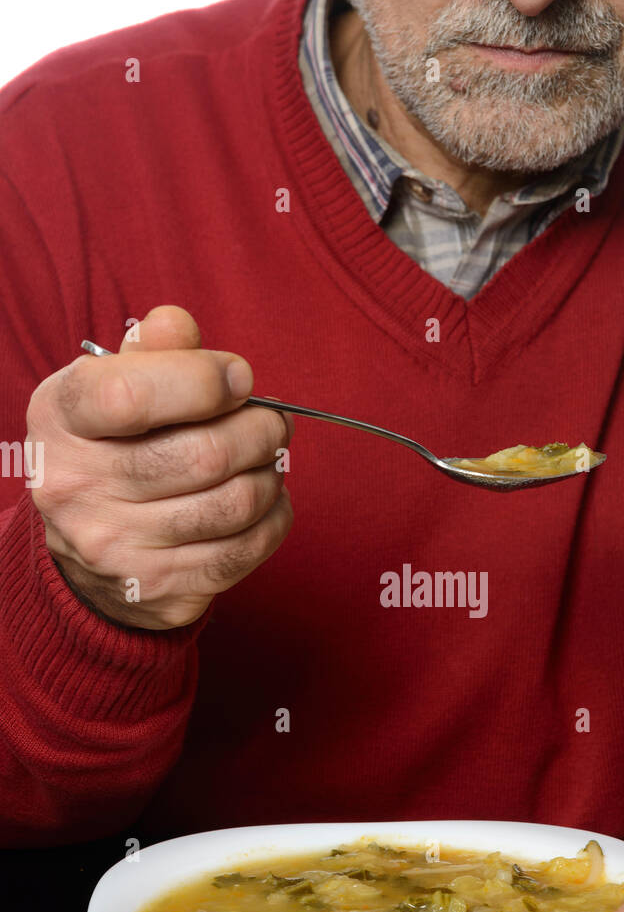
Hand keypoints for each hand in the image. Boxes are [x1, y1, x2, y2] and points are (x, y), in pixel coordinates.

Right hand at [27, 305, 292, 628]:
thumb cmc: (114, 450)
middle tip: (274, 422)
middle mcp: (76, 486)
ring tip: (270, 459)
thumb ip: (151, 351)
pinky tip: (268, 500)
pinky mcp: (159, 587)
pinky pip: (246, 548)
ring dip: (271, 474)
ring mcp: (116, 546)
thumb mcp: (112, 389)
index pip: (131, 394)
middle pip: (203, 455)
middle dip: (260, 431)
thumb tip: (178, 324)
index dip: (204, 380)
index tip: (239, 378)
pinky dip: (275, 518)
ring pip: (234, 503)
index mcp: (61, 420)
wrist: (89, 554)